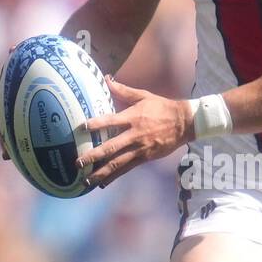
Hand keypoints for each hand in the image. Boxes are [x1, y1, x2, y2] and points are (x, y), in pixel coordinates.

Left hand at [78, 78, 194, 187]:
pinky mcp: (145, 158)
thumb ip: (123, 90)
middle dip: (93, 156)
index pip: (110, 121)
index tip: (82, 128)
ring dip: (101, 172)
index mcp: (132, 118)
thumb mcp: (143, 96)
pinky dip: (115, 176)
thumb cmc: (162, 107)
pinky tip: (104, 183)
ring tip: (86, 180)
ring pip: (117, 162)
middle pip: (110, 147)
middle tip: (78, 163)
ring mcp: (139, 148)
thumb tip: (106, 79)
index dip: (96, 124)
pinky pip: (127, 168)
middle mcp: (133, 135)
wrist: (183, 122)